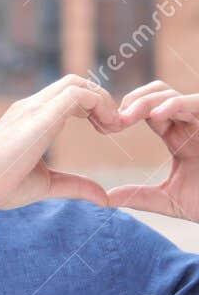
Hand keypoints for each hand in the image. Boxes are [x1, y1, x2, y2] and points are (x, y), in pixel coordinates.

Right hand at [0, 75, 125, 216]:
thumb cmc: (2, 187)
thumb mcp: (47, 184)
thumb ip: (75, 185)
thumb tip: (103, 197)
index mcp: (30, 118)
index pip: (66, 95)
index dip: (92, 107)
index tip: (105, 131)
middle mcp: (31, 107)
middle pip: (74, 83)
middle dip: (101, 100)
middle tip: (114, 128)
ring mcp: (34, 108)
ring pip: (77, 83)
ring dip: (102, 100)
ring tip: (112, 127)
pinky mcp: (41, 115)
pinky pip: (77, 94)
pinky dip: (99, 104)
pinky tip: (106, 128)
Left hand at [107, 81, 198, 221]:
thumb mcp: (170, 201)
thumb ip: (139, 196)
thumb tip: (105, 199)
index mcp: (177, 137)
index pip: (146, 110)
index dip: (125, 113)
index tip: (105, 127)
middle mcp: (190, 125)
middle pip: (156, 94)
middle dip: (133, 100)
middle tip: (116, 121)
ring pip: (171, 95)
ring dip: (147, 101)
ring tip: (128, 117)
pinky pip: (196, 104)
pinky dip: (175, 105)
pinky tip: (156, 116)